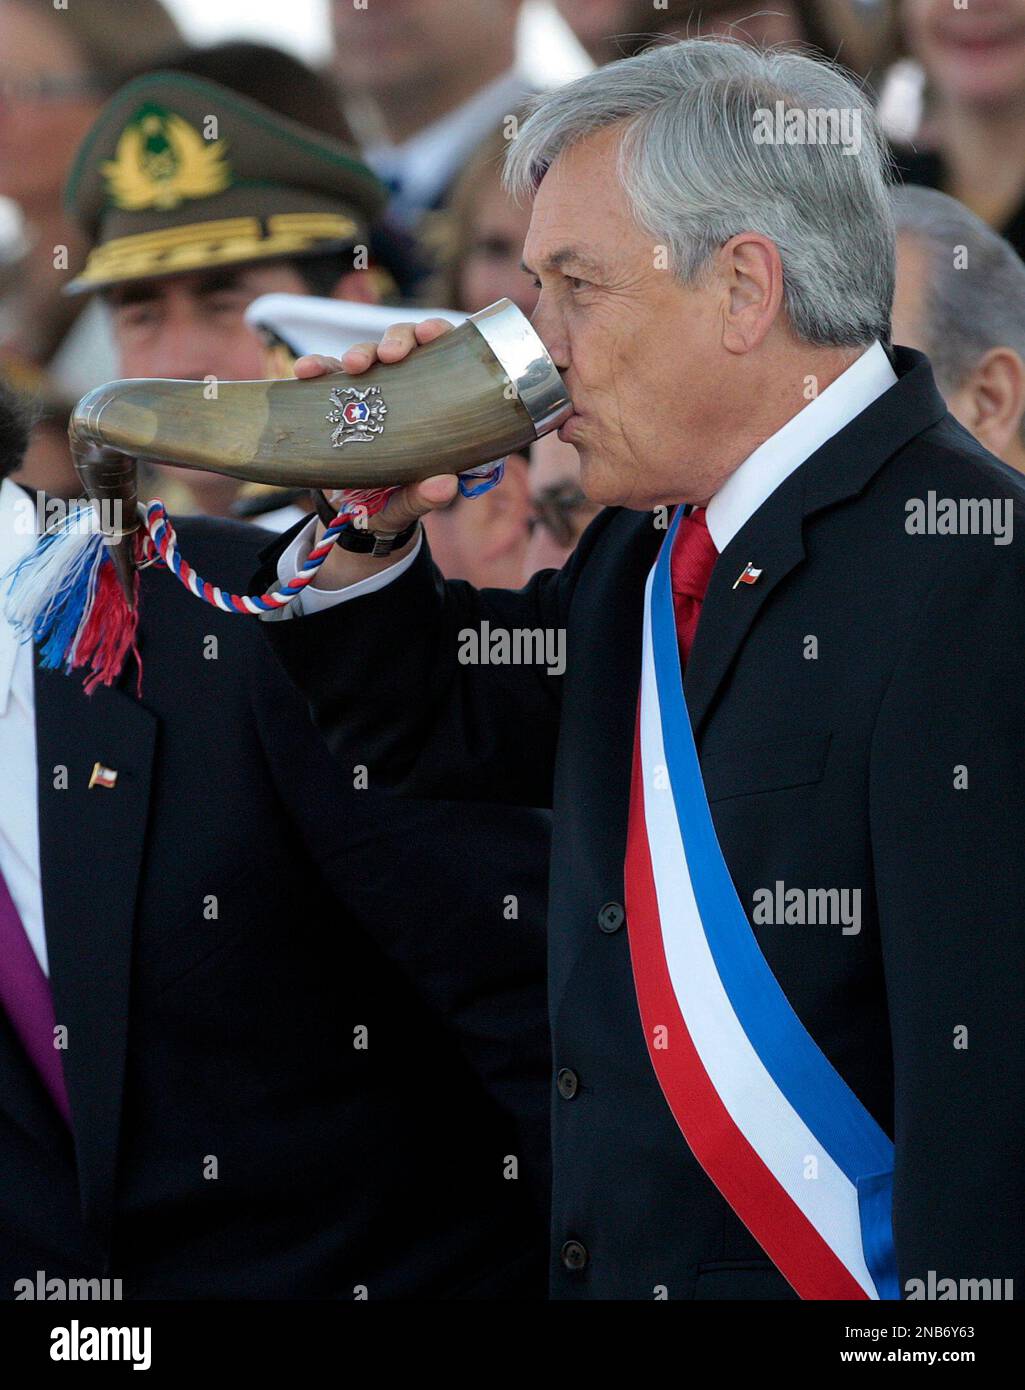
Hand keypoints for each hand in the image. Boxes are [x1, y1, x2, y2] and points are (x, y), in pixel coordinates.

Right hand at [293, 318, 458, 588]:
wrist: (346, 517)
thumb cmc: (390, 504)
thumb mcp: (407, 505)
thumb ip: (426, 497)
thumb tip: (446, 484)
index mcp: (433, 406)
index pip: (445, 356)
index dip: (440, 334)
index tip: (430, 333)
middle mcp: (402, 390)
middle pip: (404, 346)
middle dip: (397, 339)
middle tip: (390, 355)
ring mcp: (367, 392)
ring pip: (366, 355)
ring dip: (360, 352)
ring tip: (352, 366)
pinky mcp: (334, 399)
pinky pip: (324, 375)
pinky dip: (315, 367)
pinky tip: (305, 370)